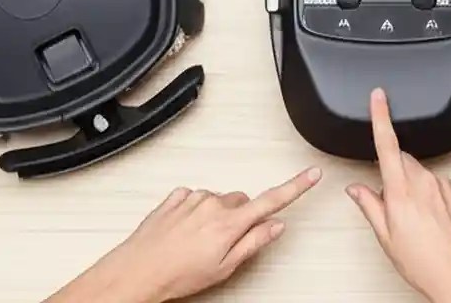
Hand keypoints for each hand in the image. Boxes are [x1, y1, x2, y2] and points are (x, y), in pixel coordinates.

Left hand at [49, 166, 322, 302]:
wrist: (138, 272)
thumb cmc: (179, 275)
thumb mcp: (225, 267)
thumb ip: (254, 242)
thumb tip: (276, 225)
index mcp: (230, 222)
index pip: (272, 200)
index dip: (295, 187)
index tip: (311, 175)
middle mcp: (213, 203)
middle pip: (242, 201)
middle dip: (241, 217)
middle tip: (226, 244)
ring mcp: (192, 198)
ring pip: (218, 200)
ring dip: (216, 216)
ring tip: (199, 243)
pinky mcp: (175, 197)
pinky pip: (195, 198)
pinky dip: (195, 212)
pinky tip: (185, 232)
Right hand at [347, 89, 450, 302]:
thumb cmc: (423, 262)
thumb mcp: (386, 237)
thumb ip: (369, 205)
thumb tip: (357, 189)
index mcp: (401, 190)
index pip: (386, 143)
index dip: (381, 116)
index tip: (379, 96)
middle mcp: (424, 182)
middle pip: (402, 159)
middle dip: (392, 172)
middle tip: (390, 204)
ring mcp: (443, 186)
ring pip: (419, 173)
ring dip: (410, 186)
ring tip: (413, 219)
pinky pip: (435, 184)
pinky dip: (427, 195)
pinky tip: (428, 220)